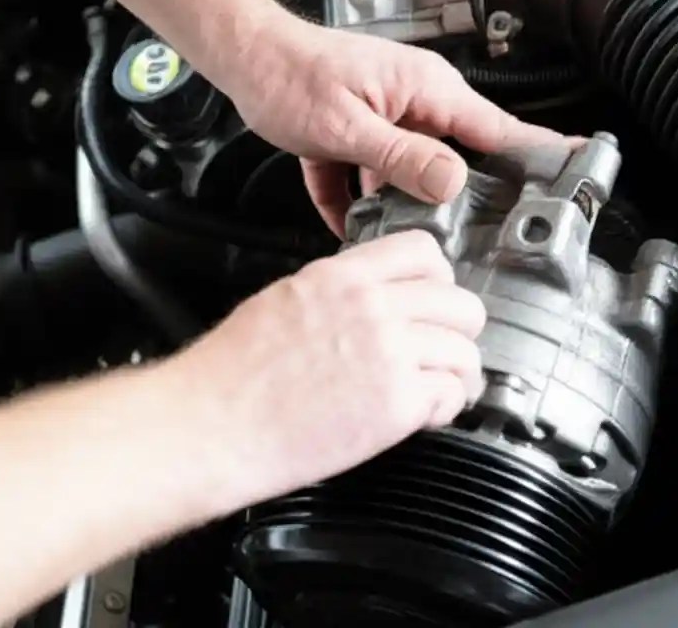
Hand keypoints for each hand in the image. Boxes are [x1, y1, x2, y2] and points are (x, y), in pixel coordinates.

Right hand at [166, 230, 484, 507]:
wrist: (213, 425)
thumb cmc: (231, 376)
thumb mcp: (282, 302)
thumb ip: (335, 294)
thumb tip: (369, 301)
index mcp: (340, 277)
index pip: (423, 251)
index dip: (441, 281)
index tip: (436, 302)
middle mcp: (370, 307)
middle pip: (459, 303)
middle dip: (459, 332)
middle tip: (446, 352)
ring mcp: (387, 353)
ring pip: (464, 351)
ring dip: (459, 375)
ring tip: (442, 390)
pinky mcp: (395, 403)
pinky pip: (451, 395)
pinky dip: (446, 408)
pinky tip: (427, 415)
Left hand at [221, 17, 574, 235]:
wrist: (245, 57)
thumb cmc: (289, 77)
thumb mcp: (347, 128)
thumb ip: (402, 158)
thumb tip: (452, 182)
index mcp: (425, 91)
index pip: (498, 128)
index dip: (540, 152)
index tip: (576, 168)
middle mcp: (413, 100)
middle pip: (454, 159)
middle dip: (451, 198)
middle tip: (456, 233)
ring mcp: (388, 115)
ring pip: (408, 172)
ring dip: (393, 201)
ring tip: (385, 229)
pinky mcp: (360, 131)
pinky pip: (369, 174)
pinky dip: (354, 197)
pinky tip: (342, 218)